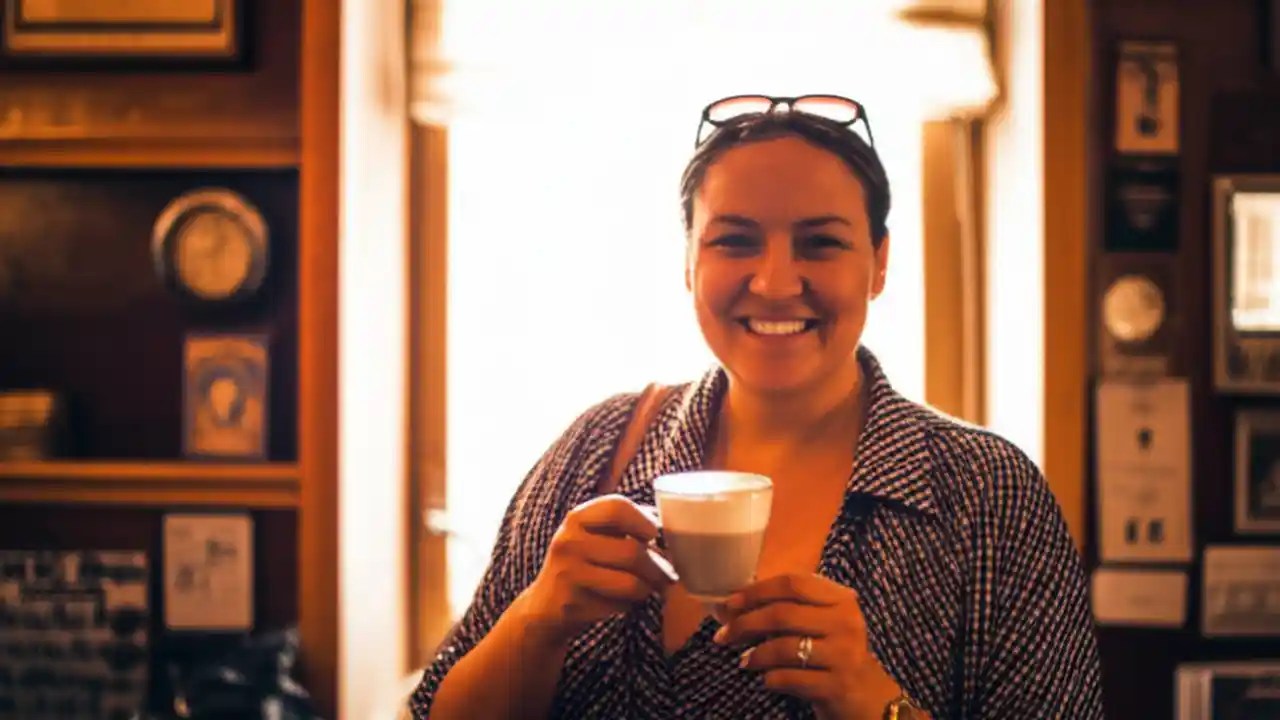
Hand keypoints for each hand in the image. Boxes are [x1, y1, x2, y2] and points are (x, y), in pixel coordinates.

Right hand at [518, 495, 677, 646]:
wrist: (544, 606)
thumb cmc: (582, 563)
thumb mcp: (593, 535)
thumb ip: (625, 524)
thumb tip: (667, 522)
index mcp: (577, 519)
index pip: (617, 507)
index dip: (643, 520)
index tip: (654, 534)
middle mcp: (569, 542)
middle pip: (631, 551)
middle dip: (658, 566)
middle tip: (668, 573)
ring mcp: (568, 574)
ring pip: (630, 583)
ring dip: (648, 587)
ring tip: (650, 587)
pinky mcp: (573, 604)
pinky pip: (620, 604)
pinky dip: (631, 604)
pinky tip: (625, 600)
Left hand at [714, 573, 906, 719]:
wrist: (869, 696)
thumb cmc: (834, 652)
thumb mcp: (819, 624)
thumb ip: (783, 610)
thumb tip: (727, 608)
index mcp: (840, 599)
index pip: (792, 583)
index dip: (756, 591)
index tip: (729, 603)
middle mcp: (845, 622)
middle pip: (783, 614)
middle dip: (745, 624)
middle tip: (723, 636)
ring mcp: (844, 654)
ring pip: (784, 647)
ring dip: (755, 654)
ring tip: (744, 661)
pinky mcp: (837, 685)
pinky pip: (790, 678)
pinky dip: (770, 678)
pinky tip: (766, 679)